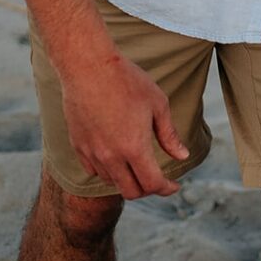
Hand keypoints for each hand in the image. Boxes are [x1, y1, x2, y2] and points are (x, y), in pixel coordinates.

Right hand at [60, 51, 188, 198]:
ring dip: (127, 179)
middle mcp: (111, 157)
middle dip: (148, 189)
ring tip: (137, 163)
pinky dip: (108, 170)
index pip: (152, 184)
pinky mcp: (78, 146)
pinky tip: (115, 156)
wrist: (89, 68)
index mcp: (134, 148)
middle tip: (157, 177)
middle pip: (131, 192)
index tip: (174, 185)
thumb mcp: (158, 104)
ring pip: (111, 182)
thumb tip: (182, 156)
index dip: (166, 189)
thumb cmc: (128, 81)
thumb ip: (169, 135)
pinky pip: (94, 170)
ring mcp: (92, 153)